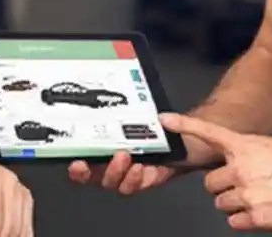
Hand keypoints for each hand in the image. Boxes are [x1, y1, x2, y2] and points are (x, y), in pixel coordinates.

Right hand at [67, 119, 220, 194]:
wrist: (195, 128)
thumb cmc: (166, 118)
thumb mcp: (143, 109)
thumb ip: (128, 105)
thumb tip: (113, 87)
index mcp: (110, 146)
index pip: (88, 162)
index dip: (79, 168)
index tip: (76, 163)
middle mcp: (120, 162)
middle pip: (99, 177)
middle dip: (96, 173)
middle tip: (106, 159)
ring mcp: (137, 171)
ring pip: (119, 184)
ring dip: (120, 175)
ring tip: (129, 161)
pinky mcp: (154, 177)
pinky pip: (143, 184)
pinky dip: (141, 179)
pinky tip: (145, 169)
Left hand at [160, 112, 271, 230]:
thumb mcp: (268, 146)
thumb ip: (244, 151)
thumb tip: (231, 159)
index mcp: (244, 147)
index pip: (209, 133)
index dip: (184, 126)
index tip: (165, 120)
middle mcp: (242, 169)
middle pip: (210, 184)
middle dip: (223, 187)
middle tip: (244, 184)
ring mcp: (247, 193)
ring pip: (221, 204)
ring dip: (234, 203)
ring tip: (257, 195)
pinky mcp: (255, 216)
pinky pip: (234, 222)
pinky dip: (244, 219)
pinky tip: (262, 208)